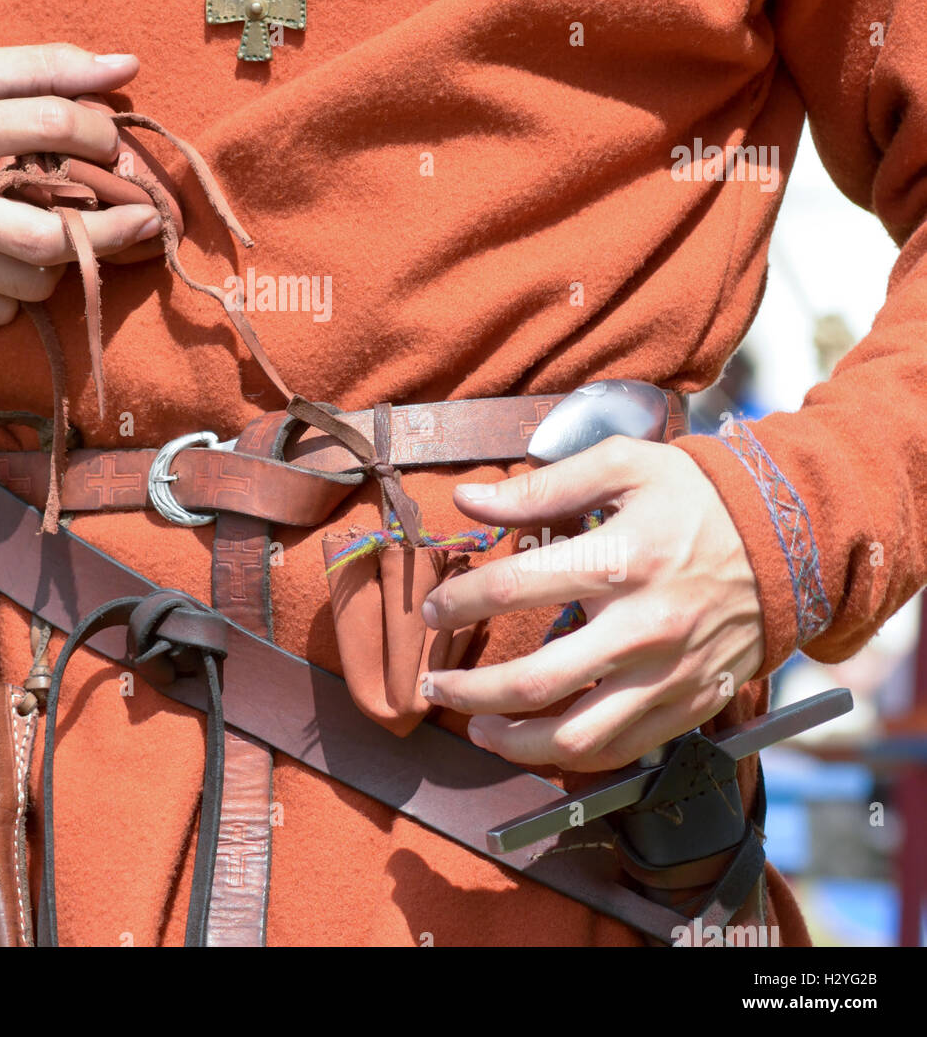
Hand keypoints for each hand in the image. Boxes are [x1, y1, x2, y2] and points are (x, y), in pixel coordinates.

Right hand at [0, 44, 161, 325]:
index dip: (101, 138)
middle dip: (114, 230)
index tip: (115, 146)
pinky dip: (12, 293)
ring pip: (32, 281)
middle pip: (51, 234)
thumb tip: (128, 64)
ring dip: (56, 259)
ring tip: (47, 231)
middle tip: (144, 218)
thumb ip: (44, 68)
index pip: (53, 129)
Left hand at [419, 436, 765, 771]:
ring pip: (577, 736)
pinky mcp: (688, 703)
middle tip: (434, 683)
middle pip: (534, 680)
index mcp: (621, 559)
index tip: (432, 610)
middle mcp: (643, 627)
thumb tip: (471, 501)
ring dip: (512, 741)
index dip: (459, 601)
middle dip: (469, 689)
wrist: (790, 541)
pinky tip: (538, 742)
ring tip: (476, 727)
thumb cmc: (697, 496)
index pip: (515, 588)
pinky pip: (622, 750)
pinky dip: (571, 756)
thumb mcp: (624, 466)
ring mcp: (668, 675)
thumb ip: (542, 486)